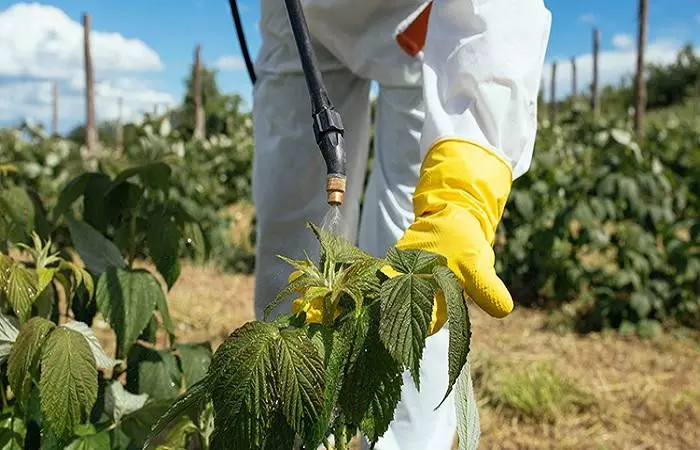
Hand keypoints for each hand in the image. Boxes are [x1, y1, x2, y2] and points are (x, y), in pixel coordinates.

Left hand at [291, 138, 513, 333]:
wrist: (453, 217)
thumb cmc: (465, 240)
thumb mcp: (476, 263)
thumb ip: (486, 287)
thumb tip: (504, 310)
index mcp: (429, 312)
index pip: (404, 333)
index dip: (377, 337)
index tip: (347, 339)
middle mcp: (407, 309)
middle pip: (372, 323)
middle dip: (342, 327)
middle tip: (308, 328)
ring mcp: (392, 294)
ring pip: (359, 306)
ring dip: (331, 309)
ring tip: (298, 312)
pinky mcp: (380, 279)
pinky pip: (354, 285)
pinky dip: (334, 288)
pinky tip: (306, 290)